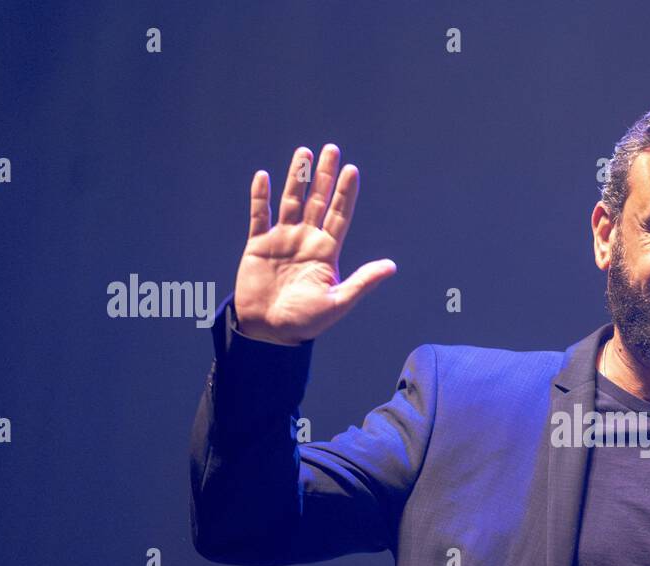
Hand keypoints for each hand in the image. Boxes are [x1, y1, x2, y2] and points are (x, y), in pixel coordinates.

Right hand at [233, 143, 395, 344]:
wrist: (269, 332)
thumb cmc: (306, 322)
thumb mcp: (338, 301)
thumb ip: (362, 281)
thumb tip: (392, 266)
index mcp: (326, 252)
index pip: (339, 215)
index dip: (345, 193)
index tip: (352, 170)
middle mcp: (306, 240)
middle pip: (317, 201)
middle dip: (324, 176)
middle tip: (331, 149)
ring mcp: (282, 240)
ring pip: (291, 202)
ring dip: (296, 178)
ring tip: (303, 153)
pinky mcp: (258, 245)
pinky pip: (259, 216)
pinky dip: (259, 197)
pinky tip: (263, 176)